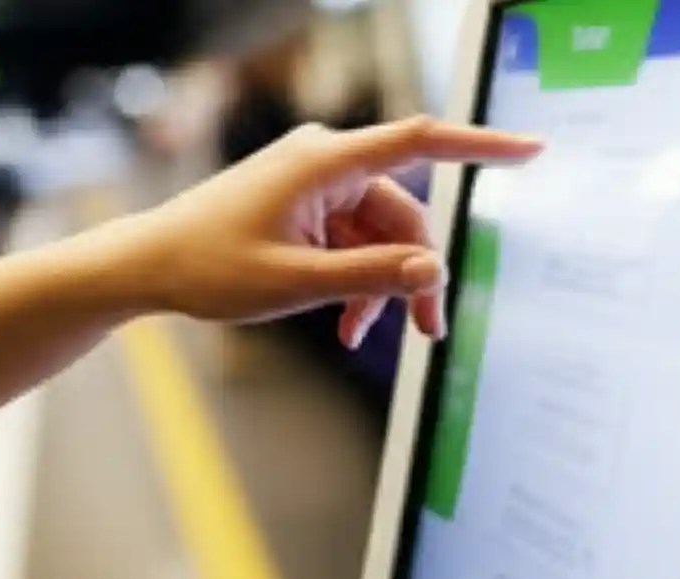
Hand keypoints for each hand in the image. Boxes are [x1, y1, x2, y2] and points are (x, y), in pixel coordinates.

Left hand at [141, 116, 541, 347]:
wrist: (149, 265)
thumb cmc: (209, 266)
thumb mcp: (296, 282)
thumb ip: (371, 275)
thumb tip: (434, 269)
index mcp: (325, 162)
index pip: (420, 142)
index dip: (480, 147)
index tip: (530, 151)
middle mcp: (325, 163)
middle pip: (402, 213)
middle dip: (413, 272)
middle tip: (426, 333)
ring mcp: (314, 185)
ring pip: (377, 234)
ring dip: (378, 284)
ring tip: (361, 335)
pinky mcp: (303, 206)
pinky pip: (349, 240)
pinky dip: (352, 278)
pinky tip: (345, 320)